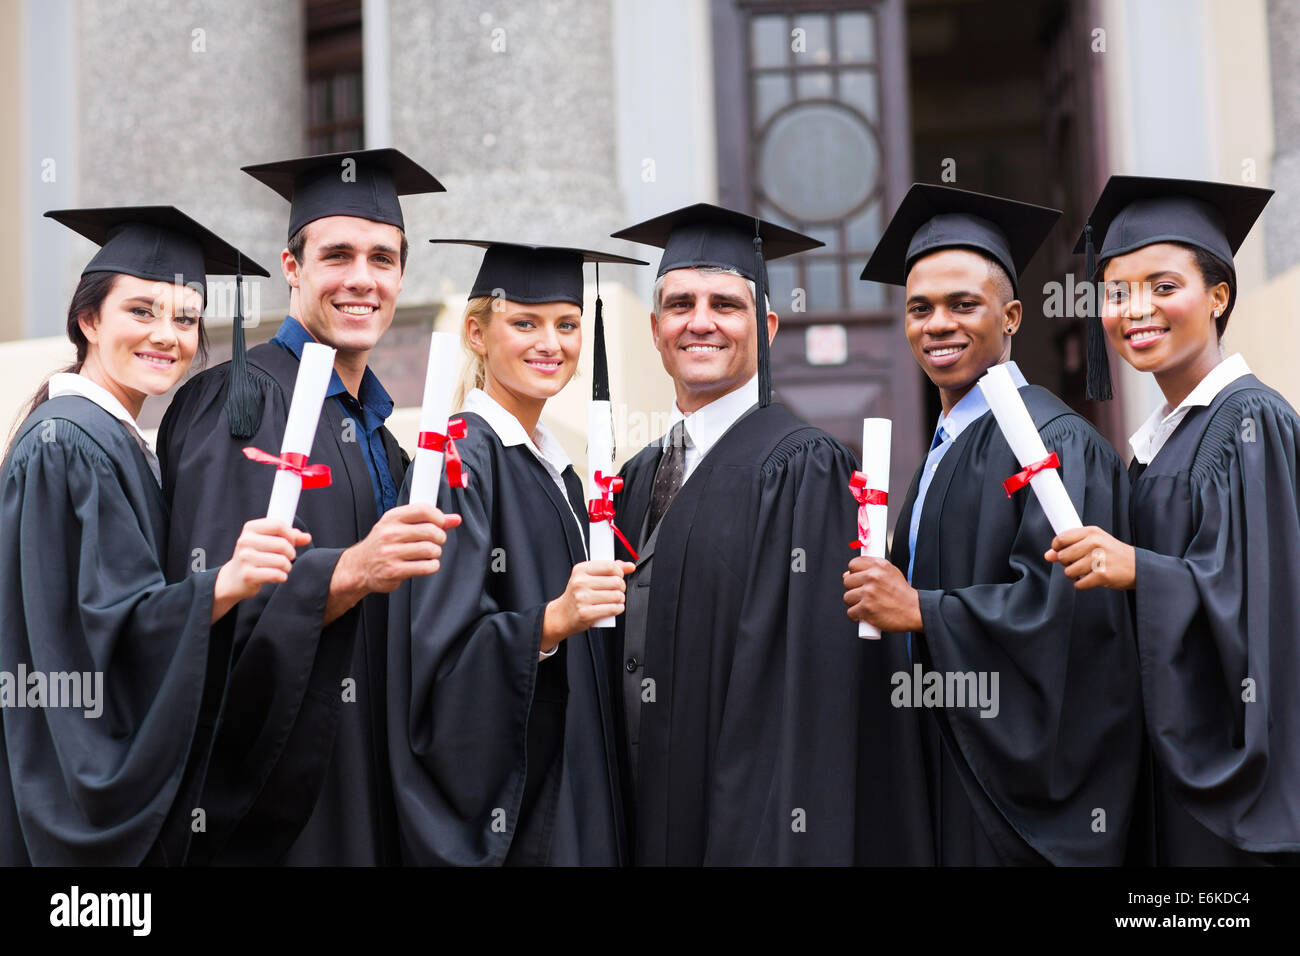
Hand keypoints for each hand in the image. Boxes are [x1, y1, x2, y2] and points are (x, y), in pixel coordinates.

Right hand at [212, 518, 311, 621]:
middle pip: (282, 544)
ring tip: (282, 568)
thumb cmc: (255, 557)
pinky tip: (277, 576)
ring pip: (281, 561)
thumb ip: (289, 537)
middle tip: (287, 558)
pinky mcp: (248, 575)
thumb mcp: (267, 541)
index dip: (291, 535)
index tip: (291, 542)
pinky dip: (282, 577)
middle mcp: (245, 541)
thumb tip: (307, 537)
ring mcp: (245, 558)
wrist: (233, 578)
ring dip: (287, 567)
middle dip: (291, 553)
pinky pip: (276, 574)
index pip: (279, 525)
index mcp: (250, 528)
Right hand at [325, 503, 463, 623]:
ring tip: (430, 554)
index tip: (441, 524)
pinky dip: (432, 566)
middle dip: (440, 537)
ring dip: (436, 553)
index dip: (439, 517)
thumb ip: (428, 521)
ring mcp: (391, 553)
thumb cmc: (382, 545)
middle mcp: (390, 534)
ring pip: (430, 549)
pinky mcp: (394, 571)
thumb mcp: (399, 526)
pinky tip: (426, 564)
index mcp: (392, 518)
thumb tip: (455, 519)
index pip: (423, 510)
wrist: (359, 567)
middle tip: (436, 541)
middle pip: (431, 531)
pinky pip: (425, 567)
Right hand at [542, 560, 636, 651]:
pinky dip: (618, 609)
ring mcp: (582, 598)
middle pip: (616, 581)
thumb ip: (609, 569)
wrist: (563, 614)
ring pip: (617, 596)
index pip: (610, 566)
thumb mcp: (589, 576)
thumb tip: (630, 566)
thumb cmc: (578, 594)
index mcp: (581, 570)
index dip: (620, 572)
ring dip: (620, 599)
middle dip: (621, 587)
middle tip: (616, 590)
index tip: (619, 576)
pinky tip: (614, 608)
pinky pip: (612, 609)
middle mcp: (580, 583)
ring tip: (614, 600)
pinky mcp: (585, 613)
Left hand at [842, 555, 922, 631]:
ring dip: (854, 603)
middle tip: (864, 595)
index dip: (853, 573)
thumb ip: (871, 570)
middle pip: (847, 581)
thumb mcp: (891, 573)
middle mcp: (873, 577)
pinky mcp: (866, 608)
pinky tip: (865, 615)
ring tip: (866, 605)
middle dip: (853, 589)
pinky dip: (856, 616)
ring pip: (847, 597)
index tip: (858, 580)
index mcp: (879, 565)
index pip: (853, 564)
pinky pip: (851, 612)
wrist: (915, 611)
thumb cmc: (903, 594)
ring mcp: (869, 593)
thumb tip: (846, 574)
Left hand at [1044, 526, 1134, 589]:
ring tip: (1086, 571)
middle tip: (1078, 563)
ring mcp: (1099, 560)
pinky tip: (1091, 579)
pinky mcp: (1102, 575)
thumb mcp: (1093, 543)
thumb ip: (1069, 547)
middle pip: (1063, 556)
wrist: (1138, 567)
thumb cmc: (1112, 554)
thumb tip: (1048, 555)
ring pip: (1069, 572)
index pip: (1061, 538)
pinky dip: (1082, 584)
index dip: (1057, 548)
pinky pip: (1079, 584)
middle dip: (1066, 563)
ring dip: (1074, 575)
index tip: (1062, 552)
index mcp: (1092, 532)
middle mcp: (1095, 543)